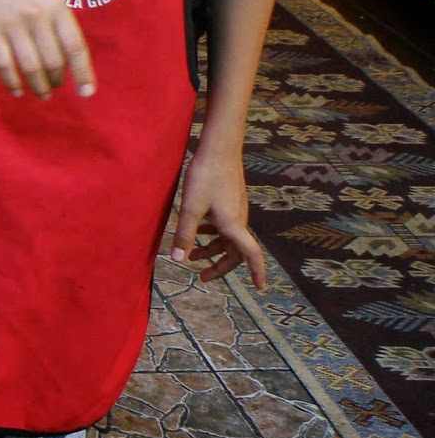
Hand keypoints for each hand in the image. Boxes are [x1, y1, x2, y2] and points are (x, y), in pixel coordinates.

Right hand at [0, 0, 95, 98]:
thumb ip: (59, 26)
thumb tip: (71, 63)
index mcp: (56, 8)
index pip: (75, 47)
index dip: (83, 73)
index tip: (87, 93)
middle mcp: (37, 15)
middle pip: (53, 62)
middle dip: (55, 81)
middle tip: (53, 87)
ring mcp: (12, 23)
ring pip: (31, 67)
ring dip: (38, 86)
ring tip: (41, 93)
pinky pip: (4, 65)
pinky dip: (11, 82)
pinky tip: (16, 90)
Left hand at [171, 145, 264, 286]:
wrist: (219, 148)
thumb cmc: (205, 177)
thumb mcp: (190, 208)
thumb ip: (184, 234)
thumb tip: (178, 260)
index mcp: (234, 226)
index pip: (251, 256)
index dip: (257, 273)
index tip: (260, 288)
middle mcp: (239, 220)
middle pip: (236, 252)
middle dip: (220, 266)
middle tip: (202, 277)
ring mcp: (236, 210)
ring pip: (228, 238)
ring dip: (212, 249)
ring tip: (192, 256)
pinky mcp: (230, 201)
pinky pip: (224, 225)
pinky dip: (212, 233)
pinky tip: (196, 230)